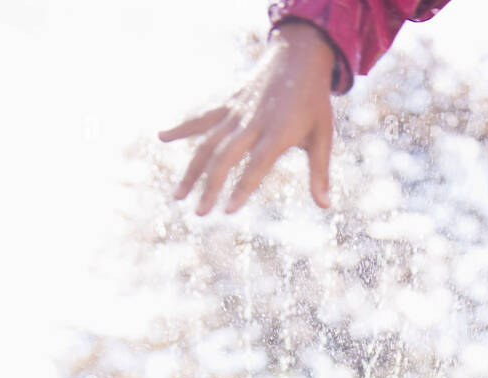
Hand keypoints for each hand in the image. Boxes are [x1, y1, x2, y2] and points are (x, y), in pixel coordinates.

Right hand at [159, 23, 335, 215]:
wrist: (298, 56)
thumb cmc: (313, 102)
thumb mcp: (322, 136)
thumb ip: (320, 172)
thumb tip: (325, 206)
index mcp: (277, 133)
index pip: (256, 166)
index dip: (241, 188)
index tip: (228, 210)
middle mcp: (252, 123)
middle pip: (225, 157)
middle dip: (210, 186)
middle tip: (199, 213)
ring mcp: (236, 112)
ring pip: (207, 142)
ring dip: (191, 170)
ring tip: (178, 196)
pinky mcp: (227, 104)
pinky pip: (201, 118)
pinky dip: (181, 127)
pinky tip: (162, 137)